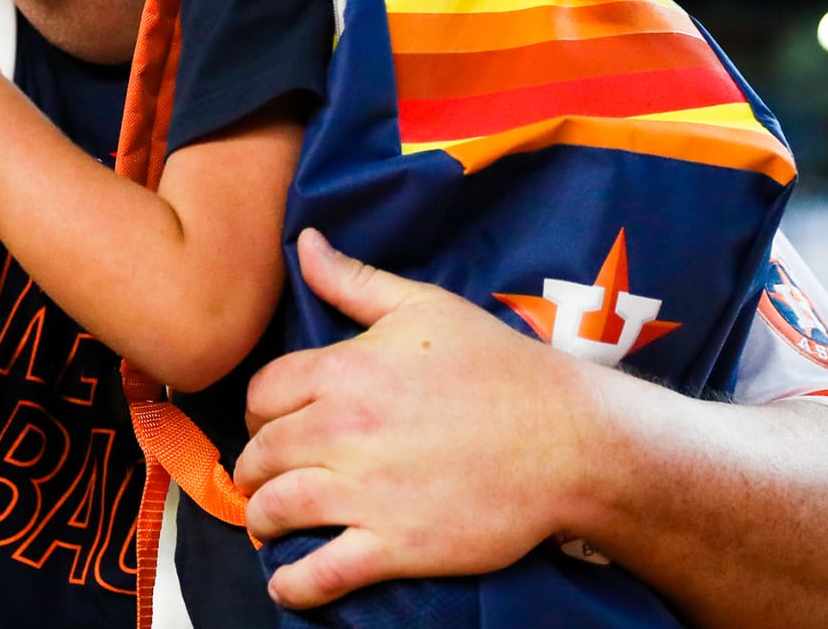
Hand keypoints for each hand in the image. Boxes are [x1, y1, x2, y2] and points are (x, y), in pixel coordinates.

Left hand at [233, 229, 608, 608]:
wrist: (570, 440)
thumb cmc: (500, 367)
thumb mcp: (426, 307)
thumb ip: (354, 281)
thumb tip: (303, 243)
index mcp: (346, 370)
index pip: (263, 393)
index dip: (261, 412)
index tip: (271, 424)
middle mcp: (344, 430)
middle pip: (262, 453)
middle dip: (257, 466)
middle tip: (266, 475)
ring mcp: (367, 492)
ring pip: (277, 510)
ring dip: (263, 519)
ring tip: (270, 522)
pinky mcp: (396, 545)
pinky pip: (321, 574)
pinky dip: (293, 583)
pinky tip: (287, 581)